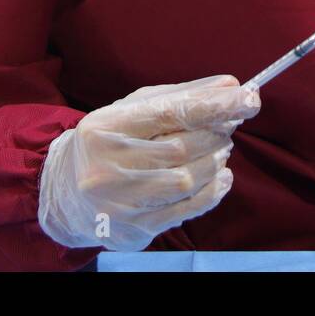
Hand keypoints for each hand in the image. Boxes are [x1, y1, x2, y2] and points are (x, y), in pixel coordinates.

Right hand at [38, 74, 258, 250]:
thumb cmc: (109, 142)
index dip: (214, 105)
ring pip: (187, 179)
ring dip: (216, 161)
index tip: (249, 96)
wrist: (65, 194)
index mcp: (106, 128)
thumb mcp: (134, 109)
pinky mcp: (135, 230)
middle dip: (216, 133)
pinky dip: (213, 190)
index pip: (170, 112)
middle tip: (230, 124)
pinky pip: (187, 209)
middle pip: (182, 147)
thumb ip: (182, 95)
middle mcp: (109, 167)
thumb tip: (231, 85)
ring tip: (219, 149)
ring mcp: (121, 203)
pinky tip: (220, 177)